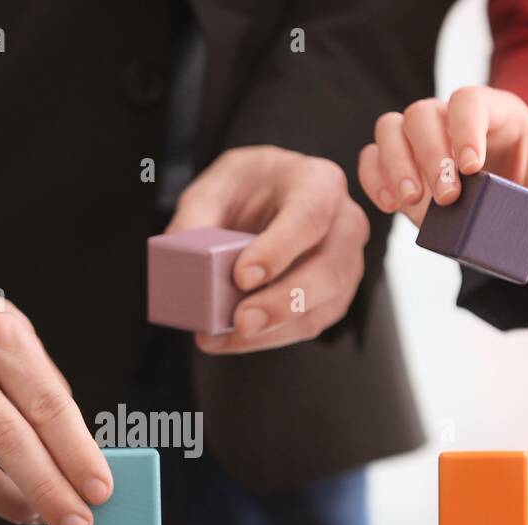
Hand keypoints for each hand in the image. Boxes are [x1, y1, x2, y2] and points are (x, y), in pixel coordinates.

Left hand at [166, 145, 368, 354]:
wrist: (267, 198)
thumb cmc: (249, 188)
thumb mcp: (215, 187)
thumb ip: (196, 217)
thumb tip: (180, 256)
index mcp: (318, 183)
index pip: (309, 217)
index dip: (278, 250)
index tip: (242, 276)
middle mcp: (344, 223)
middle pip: (327, 271)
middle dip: (282, 303)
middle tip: (241, 321)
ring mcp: (346, 263)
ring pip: (321, 308)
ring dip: (273, 331)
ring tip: (224, 336)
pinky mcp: (334, 297)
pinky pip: (308, 325)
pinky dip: (269, 338)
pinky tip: (232, 338)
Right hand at [358, 86, 527, 250]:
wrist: (514, 198)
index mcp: (495, 113)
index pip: (469, 100)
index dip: (465, 129)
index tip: (471, 169)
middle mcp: (451, 119)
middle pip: (423, 114)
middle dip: (430, 156)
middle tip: (447, 198)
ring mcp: (420, 139)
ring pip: (390, 128)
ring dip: (396, 165)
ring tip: (410, 201)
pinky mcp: (399, 164)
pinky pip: (372, 158)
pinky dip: (374, 180)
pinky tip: (390, 205)